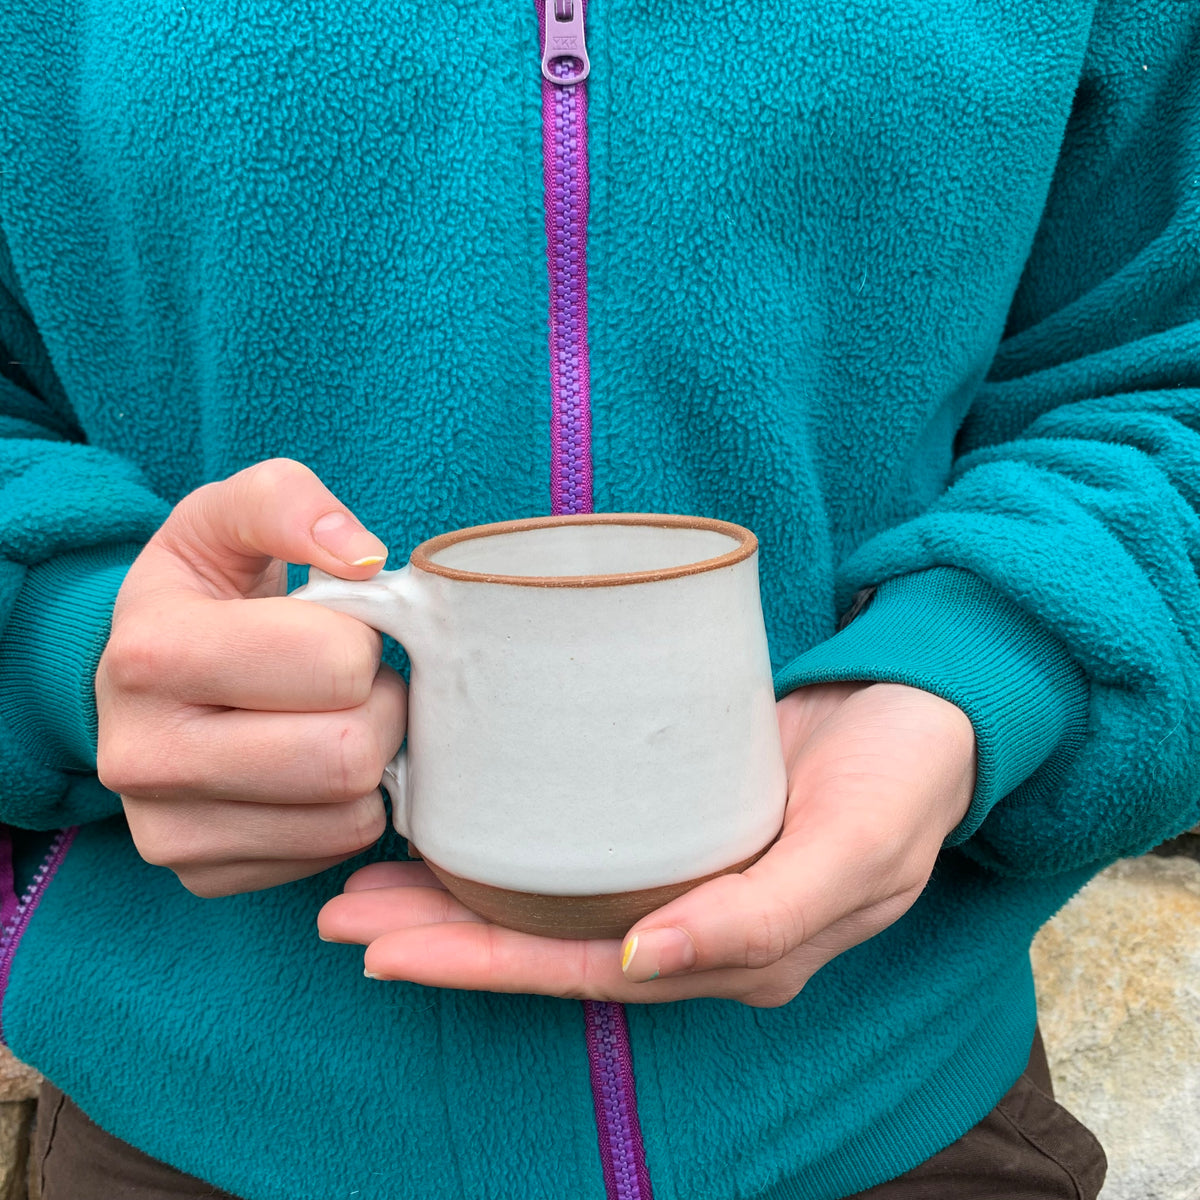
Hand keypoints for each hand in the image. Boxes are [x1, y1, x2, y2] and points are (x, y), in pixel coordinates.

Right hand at [96, 458, 406, 896]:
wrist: (150, 672)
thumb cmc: (208, 590)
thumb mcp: (232, 517)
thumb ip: (291, 503)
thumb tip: (364, 557)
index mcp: (153, 653)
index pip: (336, 666)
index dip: (363, 641)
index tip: (339, 629)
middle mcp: (143, 755)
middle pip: (347, 755)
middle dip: (379, 710)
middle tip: (355, 685)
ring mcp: (167, 829)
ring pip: (349, 816)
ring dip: (371, 763)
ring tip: (334, 720)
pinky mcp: (201, 875)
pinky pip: (332, 853)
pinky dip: (346, 810)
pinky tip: (314, 770)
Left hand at [317, 681, 975, 1004]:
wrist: (928, 705)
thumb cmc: (902, 781)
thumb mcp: (853, 851)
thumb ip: (761, 918)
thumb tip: (640, 963)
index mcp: (729, 956)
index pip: (578, 976)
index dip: (480, 965)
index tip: (385, 947)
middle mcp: (690, 927)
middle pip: (544, 945)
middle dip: (440, 935)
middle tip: (340, 913)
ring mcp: (679, 872)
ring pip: (549, 900)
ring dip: (458, 892)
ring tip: (367, 877)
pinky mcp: (674, 816)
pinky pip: (578, 846)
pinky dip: (510, 844)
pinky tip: (461, 823)